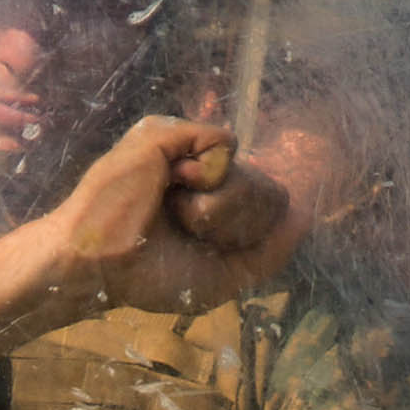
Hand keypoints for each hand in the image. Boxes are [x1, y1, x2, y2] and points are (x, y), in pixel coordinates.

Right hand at [0, 117, 310, 359]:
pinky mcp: (168, 133)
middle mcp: (196, 168)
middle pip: (262, 186)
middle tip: (187, 229)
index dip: (248, 230)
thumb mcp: (224, 275)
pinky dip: (205, 177)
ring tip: (173, 210)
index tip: (205, 245)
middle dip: (235, 220)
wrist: (103, 267)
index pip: (264, 202)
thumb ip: (271, 251)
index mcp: (208, 198)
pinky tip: (170, 188)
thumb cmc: (150, 276)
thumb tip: (306, 217)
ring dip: (217, 204)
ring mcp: (182, 148)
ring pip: (244, 166)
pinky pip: (224, 144)